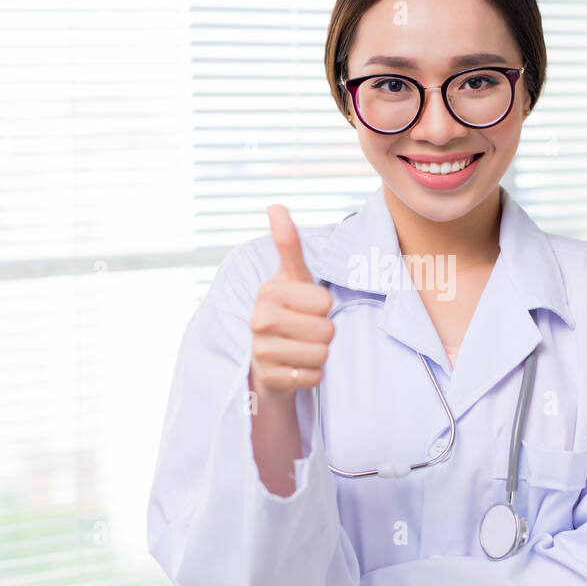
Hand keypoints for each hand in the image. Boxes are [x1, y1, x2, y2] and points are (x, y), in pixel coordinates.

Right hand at [249, 205, 334, 399]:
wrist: (266, 359)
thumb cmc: (287, 311)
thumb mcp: (291, 278)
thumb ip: (288, 244)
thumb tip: (275, 206)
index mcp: (269, 292)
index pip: (325, 302)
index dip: (323, 307)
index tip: (306, 308)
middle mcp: (260, 321)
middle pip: (326, 330)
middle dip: (323, 333)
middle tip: (304, 331)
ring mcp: (262, 352)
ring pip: (321, 355)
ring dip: (318, 355)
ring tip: (300, 348)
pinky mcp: (270, 379)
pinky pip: (313, 377)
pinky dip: (312, 374)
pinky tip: (295, 367)